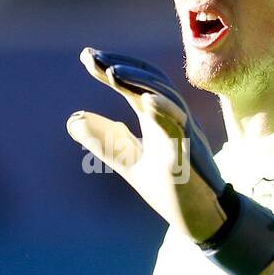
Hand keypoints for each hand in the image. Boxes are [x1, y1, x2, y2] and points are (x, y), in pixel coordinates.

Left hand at [66, 47, 226, 241]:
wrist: (200, 218)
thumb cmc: (169, 189)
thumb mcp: (128, 162)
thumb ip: (104, 142)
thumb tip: (74, 119)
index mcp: (157, 119)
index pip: (135, 84)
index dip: (112, 68)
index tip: (86, 56)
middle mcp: (172, 119)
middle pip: (151, 81)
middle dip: (122, 66)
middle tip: (92, 56)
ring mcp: (184, 133)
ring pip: (166, 97)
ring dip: (139, 82)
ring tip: (111, 72)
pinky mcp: (190, 154)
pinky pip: (180, 127)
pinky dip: (165, 111)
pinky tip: (147, 101)